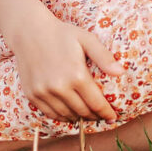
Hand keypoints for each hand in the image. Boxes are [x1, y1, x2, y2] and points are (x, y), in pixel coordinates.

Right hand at [9, 13, 123, 122]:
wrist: (30, 31)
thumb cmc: (62, 34)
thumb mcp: (87, 39)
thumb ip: (104, 57)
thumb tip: (121, 73)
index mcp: (76, 75)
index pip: (96, 103)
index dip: (106, 113)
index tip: (113, 117)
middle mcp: (59, 87)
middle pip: (82, 112)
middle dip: (94, 117)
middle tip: (101, 117)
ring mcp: (44, 92)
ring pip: (66, 115)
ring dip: (79, 118)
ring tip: (87, 116)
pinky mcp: (32, 95)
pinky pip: (50, 113)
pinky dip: (62, 116)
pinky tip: (69, 114)